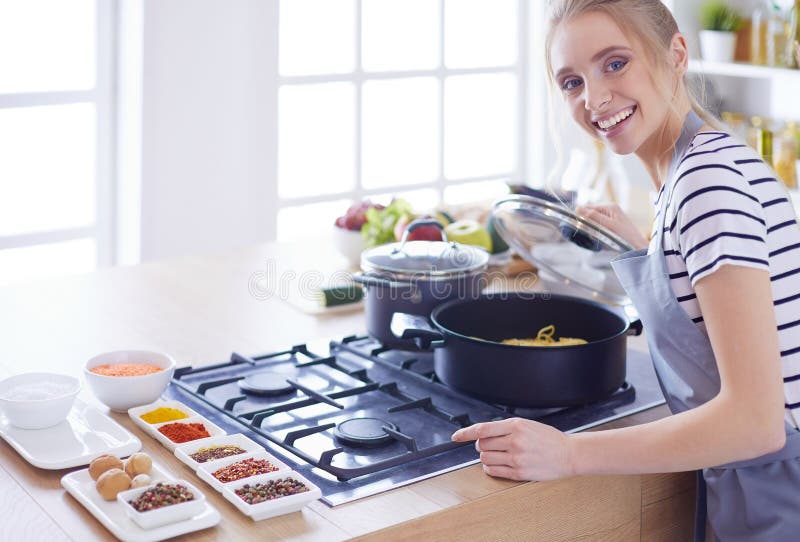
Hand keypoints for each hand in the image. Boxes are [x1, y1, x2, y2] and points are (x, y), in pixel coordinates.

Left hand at [451, 418, 573, 480]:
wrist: (569, 454)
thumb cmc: (549, 438)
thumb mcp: (527, 425)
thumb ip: (506, 428)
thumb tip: (483, 434)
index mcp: (516, 426)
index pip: (483, 429)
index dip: (465, 433)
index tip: (456, 436)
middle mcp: (515, 441)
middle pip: (481, 444)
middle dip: (481, 445)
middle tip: (491, 445)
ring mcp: (516, 458)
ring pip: (485, 458)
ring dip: (486, 457)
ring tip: (496, 455)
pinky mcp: (519, 473)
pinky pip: (494, 471)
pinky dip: (490, 468)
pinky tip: (496, 465)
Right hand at [575, 204, 648, 249]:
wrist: (638, 248)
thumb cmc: (626, 237)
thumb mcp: (608, 225)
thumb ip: (593, 216)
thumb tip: (577, 208)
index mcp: (610, 207)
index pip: (588, 207)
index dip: (582, 216)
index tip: (580, 227)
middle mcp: (610, 211)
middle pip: (590, 215)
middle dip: (588, 225)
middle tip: (593, 234)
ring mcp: (611, 218)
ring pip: (594, 223)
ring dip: (593, 231)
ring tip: (600, 238)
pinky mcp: (612, 226)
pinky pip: (599, 228)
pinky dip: (598, 234)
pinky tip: (603, 240)